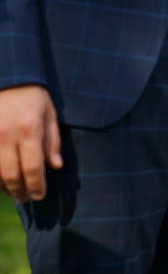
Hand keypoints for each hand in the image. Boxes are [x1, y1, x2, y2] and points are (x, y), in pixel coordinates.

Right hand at [0, 85, 62, 201]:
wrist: (8, 76)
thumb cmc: (32, 96)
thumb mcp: (50, 114)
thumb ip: (52, 142)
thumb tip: (55, 166)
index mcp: (29, 130)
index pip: (33, 168)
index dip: (36, 186)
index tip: (40, 195)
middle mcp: (6, 135)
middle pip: (11, 175)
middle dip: (20, 191)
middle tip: (26, 198)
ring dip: (4, 187)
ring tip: (13, 192)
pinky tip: (0, 180)